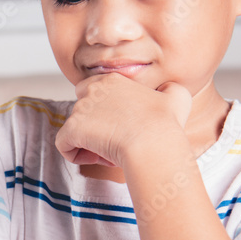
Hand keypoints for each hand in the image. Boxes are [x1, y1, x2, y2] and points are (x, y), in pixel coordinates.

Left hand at [55, 74, 192, 168]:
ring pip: (75, 130)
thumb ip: (170, 88)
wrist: (153, 143)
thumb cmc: (166, 124)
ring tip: (111, 153)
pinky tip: (96, 158)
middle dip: (94, 127)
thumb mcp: (177, 97)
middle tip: (113, 142)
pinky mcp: (72, 129)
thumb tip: (169, 88)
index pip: (93, 91)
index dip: (102, 112)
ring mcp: (80, 109)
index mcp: (112, 81)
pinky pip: (63, 144)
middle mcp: (92, 90)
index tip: (119, 127)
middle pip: (83, 111)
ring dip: (90, 143)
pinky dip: (75, 154)